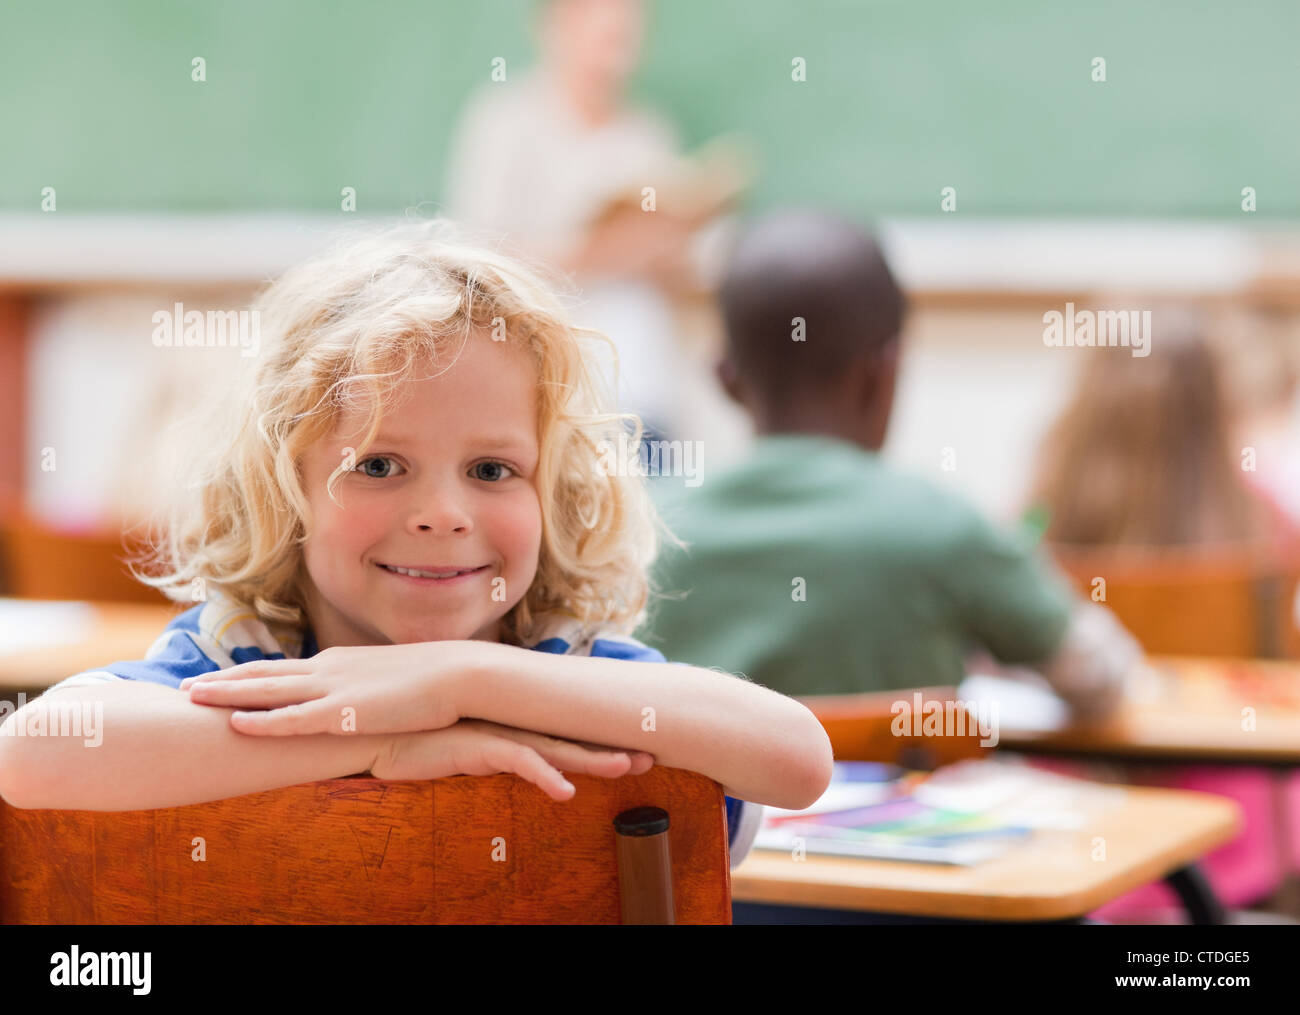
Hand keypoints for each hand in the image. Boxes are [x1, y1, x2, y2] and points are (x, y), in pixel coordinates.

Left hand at [179, 641, 484, 736]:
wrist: (461, 673)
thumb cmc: (436, 680)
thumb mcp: (393, 682)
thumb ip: (370, 691)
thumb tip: (364, 704)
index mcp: (339, 663)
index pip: (282, 669)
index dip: (246, 675)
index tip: (217, 680)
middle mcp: (328, 670)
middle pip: (262, 675)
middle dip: (222, 682)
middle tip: (184, 688)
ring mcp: (334, 689)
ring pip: (267, 691)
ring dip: (226, 695)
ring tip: (190, 698)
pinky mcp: (346, 713)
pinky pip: (294, 719)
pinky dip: (262, 721)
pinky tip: (235, 724)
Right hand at [372, 719, 656, 801]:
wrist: (372, 731)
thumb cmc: (414, 743)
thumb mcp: (460, 751)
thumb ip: (487, 753)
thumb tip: (512, 765)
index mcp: (509, 725)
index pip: (562, 734)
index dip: (597, 742)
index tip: (632, 752)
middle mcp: (508, 724)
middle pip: (570, 737)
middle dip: (610, 747)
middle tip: (650, 757)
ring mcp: (493, 731)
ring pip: (555, 747)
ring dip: (591, 759)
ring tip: (626, 769)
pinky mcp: (474, 745)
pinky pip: (517, 761)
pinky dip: (543, 775)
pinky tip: (566, 793)